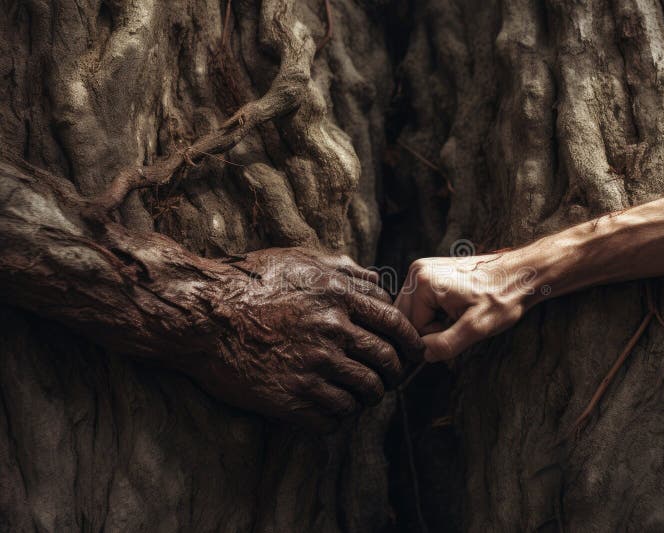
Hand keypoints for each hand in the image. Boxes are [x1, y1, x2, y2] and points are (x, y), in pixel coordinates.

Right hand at [182, 247, 423, 431]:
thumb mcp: (300, 259)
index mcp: (338, 296)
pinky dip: (339, 416)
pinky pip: (334, 417)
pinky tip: (331, 409)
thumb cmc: (250, 282)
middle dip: (395, 374)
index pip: (396, 324)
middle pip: (387, 362)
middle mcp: (332, 330)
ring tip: (359, 395)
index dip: (410, 343)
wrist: (202, 314)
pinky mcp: (291, 398)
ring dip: (368, 397)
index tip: (410, 353)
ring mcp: (313, 366)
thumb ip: (345, 269)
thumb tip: (379, 281)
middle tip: (389, 380)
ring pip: (366, 393)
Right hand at [394, 251, 535, 361]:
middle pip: (407, 318)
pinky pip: (422, 302)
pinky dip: (436, 311)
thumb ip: (446, 344)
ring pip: (414, 312)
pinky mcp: (431, 272)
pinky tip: (458, 306)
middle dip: (431, 328)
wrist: (523, 273)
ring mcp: (423, 269)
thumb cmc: (504, 296)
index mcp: (422, 282)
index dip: (434, 337)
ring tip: (461, 313)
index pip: (410, 327)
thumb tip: (424, 354)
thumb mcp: (477, 327)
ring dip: (434, 320)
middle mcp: (417, 271)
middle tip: (460, 321)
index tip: (460, 329)